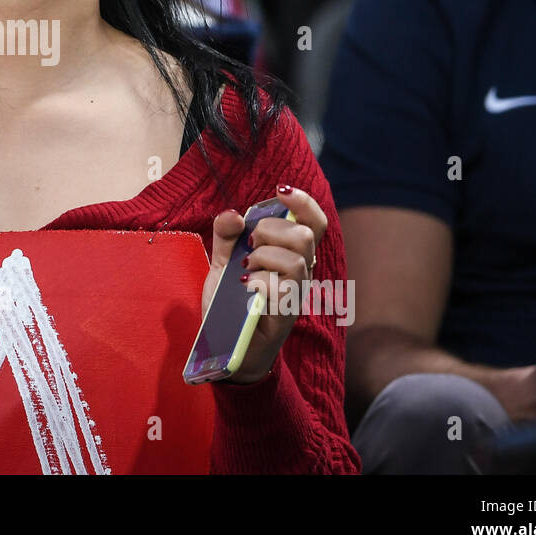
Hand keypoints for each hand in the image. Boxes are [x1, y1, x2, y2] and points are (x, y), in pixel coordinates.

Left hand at [203, 184, 325, 383]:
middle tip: (249, 244)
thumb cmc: (231, 302)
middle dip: (270, 230)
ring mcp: (296, 295)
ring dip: (264, 257)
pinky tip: (246, 288)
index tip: (281, 190)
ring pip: (296, 261)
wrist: (225, 344)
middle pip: (304, 235)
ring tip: (245, 269)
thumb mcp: (222, 263)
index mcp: (290, 254)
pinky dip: (258, 282)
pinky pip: (281, 289)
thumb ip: (226, 236)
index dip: (304, 202)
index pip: (313, 222)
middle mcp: (300, 273)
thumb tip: (233, 214)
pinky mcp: (286, 316)